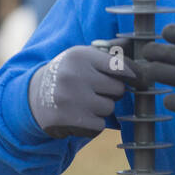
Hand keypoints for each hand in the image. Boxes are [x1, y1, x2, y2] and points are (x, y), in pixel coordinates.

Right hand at [28, 44, 146, 138]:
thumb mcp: (83, 57)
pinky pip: (99, 125)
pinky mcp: (68, 119)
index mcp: (80, 56)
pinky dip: (94, 123)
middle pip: (118, 89)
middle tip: (96, 90)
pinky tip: (80, 115)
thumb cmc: (68, 74)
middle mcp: (74, 75)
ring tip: (85, 102)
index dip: (134, 75)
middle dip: (112, 92)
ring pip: (109, 108)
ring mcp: (71, 98)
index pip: (120, 66)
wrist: (34, 97)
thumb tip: (137, 49)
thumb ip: (109, 53)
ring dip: (102, 108)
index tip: (140, 80)